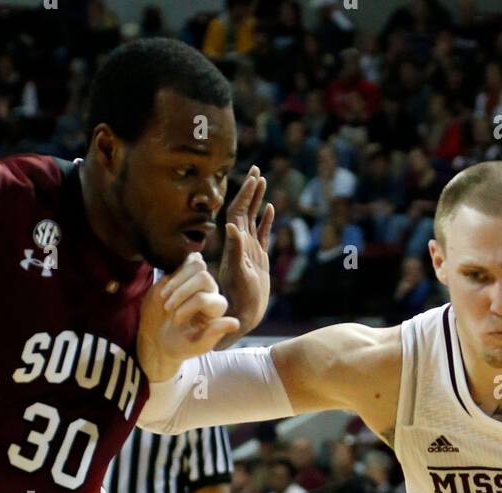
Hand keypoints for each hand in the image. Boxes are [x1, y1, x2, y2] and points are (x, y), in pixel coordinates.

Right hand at [137, 253, 238, 381]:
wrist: (162, 338)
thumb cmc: (183, 345)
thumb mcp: (199, 345)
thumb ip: (215, 333)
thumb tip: (236, 323)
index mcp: (216, 309)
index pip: (206, 297)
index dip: (188, 306)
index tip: (177, 320)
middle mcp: (210, 292)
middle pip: (204, 277)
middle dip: (182, 292)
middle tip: (168, 308)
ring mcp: (197, 282)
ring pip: (197, 264)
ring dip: (177, 280)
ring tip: (165, 297)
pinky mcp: (183, 274)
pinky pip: (186, 260)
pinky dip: (176, 268)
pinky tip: (167, 284)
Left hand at [218, 165, 273, 342]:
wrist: (242, 314)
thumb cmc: (239, 297)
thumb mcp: (238, 273)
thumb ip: (235, 250)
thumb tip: (231, 225)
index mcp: (235, 242)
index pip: (238, 211)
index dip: (244, 194)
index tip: (252, 177)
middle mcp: (241, 242)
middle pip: (245, 209)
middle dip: (250, 189)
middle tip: (256, 168)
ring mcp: (250, 249)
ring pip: (254, 218)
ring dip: (257, 200)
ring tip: (262, 180)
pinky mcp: (259, 258)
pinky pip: (262, 234)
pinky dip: (266, 220)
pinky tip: (269, 208)